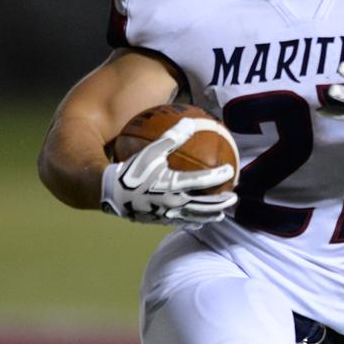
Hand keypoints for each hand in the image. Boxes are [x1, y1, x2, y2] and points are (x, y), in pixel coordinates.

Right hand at [100, 123, 236, 225]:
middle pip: (205, 205)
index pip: (204, 181)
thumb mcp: (150, 151)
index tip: (230, 169)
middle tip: (233, 197)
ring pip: (196, 217)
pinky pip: (182, 222)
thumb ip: (171, 138)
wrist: (110, 194)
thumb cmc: (131, 170)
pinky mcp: (160, 221)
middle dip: (222, 202)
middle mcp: (175, 203)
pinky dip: (194, 221)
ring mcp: (168, 215)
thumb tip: (189, 122)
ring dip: (211, 215)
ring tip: (221, 213)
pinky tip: (197, 220)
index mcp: (174, 185)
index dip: (220, 175)